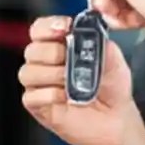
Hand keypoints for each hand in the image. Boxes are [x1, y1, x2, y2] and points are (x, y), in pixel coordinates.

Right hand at [19, 15, 133, 144]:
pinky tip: (65, 97)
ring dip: (52, 75)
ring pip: (28, 72)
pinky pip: (31, 96)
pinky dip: (50, 95)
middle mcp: (46, 63)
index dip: (48, 26)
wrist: (116, 118)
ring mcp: (40, 85)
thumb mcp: (113, 59)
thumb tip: (89, 31)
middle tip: (72, 61)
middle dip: (53, 53)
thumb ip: (100, 43)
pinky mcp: (38, 106)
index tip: (65, 28)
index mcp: (60, 46)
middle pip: (32, 50)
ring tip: (71, 82)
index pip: (40, 29)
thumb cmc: (112, 88)